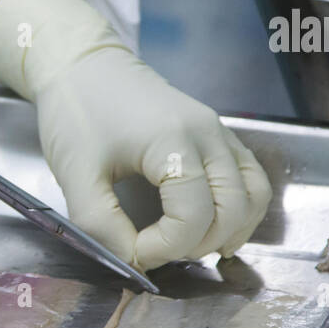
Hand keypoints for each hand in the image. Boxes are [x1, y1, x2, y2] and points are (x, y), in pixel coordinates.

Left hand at [35, 50, 270, 270]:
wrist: (84, 65)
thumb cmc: (77, 112)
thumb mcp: (75, 174)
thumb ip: (100, 224)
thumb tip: (130, 262)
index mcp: (173, 141)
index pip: (193, 216)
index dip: (165, 248)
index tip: (133, 253)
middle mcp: (208, 135)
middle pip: (232, 210)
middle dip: (197, 244)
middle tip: (157, 252)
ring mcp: (219, 132)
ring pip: (253, 196)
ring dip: (227, 231)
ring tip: (186, 245)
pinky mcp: (219, 135)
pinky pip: (250, 179)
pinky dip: (239, 210)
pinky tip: (212, 227)